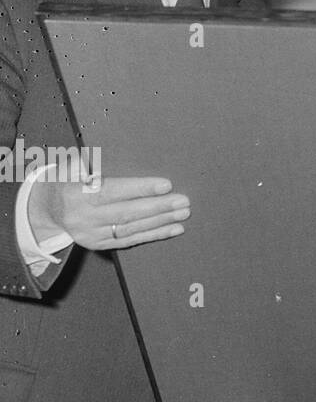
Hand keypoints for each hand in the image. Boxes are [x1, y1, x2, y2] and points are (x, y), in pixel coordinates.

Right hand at [28, 174, 188, 250]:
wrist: (44, 210)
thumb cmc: (65, 180)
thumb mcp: (68, 167)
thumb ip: (84, 163)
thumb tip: (100, 156)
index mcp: (77, 194)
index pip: (113, 191)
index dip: (140, 188)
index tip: (166, 184)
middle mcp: (84, 217)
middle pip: (126, 213)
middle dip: (158, 207)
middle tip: (184, 201)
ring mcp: (90, 234)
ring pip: (130, 229)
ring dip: (161, 222)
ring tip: (183, 214)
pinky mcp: (98, 244)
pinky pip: (129, 241)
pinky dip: (154, 235)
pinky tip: (174, 229)